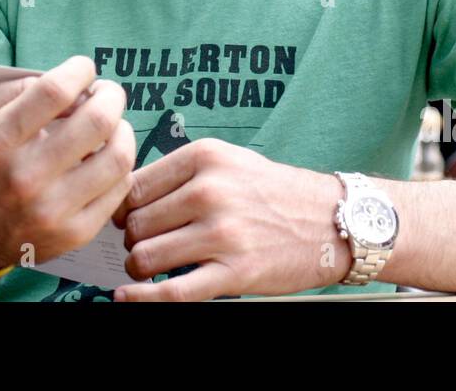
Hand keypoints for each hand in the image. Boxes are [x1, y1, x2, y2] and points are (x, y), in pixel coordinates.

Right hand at [0, 55, 135, 273]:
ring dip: (122, 130)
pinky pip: (120, 188)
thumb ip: (9, 90)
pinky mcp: (75, 234)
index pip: (55, 91)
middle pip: (97, 121)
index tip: (83, 68)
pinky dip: (120, 165)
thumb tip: (62, 83)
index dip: (79, 70)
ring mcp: (53, 210)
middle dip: (111, 96)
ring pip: (118, 157)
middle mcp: (26, 177)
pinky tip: (105, 159)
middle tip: (106, 93)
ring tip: (112, 125)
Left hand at [109, 137, 347, 300]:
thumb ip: (181, 172)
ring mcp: (222, 233)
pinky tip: (128, 297)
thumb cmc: (276, 192)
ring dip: (140, 268)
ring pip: (145, 257)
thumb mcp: (229, 160)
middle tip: (149, 243)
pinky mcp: (234, 272)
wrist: (332, 220)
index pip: (134, 186)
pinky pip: (171, 292)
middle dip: (133, 239)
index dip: (123, 208)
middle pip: (135, 224)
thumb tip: (126, 196)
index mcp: (205, 157)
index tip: (127, 219)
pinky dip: (142, 299)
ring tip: (153, 266)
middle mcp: (210, 191)